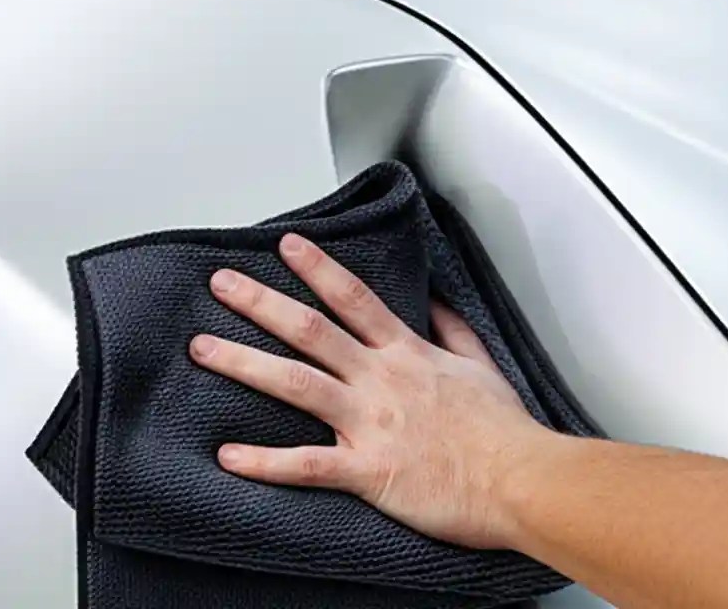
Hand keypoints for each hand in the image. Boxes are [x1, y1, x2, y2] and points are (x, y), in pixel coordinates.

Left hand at [188, 233, 555, 549]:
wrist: (525, 481)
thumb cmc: (505, 432)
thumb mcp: (480, 365)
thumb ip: (450, 329)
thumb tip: (433, 300)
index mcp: (406, 354)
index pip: (353, 298)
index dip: (316, 268)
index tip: (285, 245)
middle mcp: (380, 379)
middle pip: (309, 329)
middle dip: (259, 302)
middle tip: (219, 283)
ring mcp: (370, 422)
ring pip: (294, 383)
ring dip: (242, 363)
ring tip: (201, 349)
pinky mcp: (367, 469)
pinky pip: (305, 464)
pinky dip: (264, 461)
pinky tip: (228, 455)